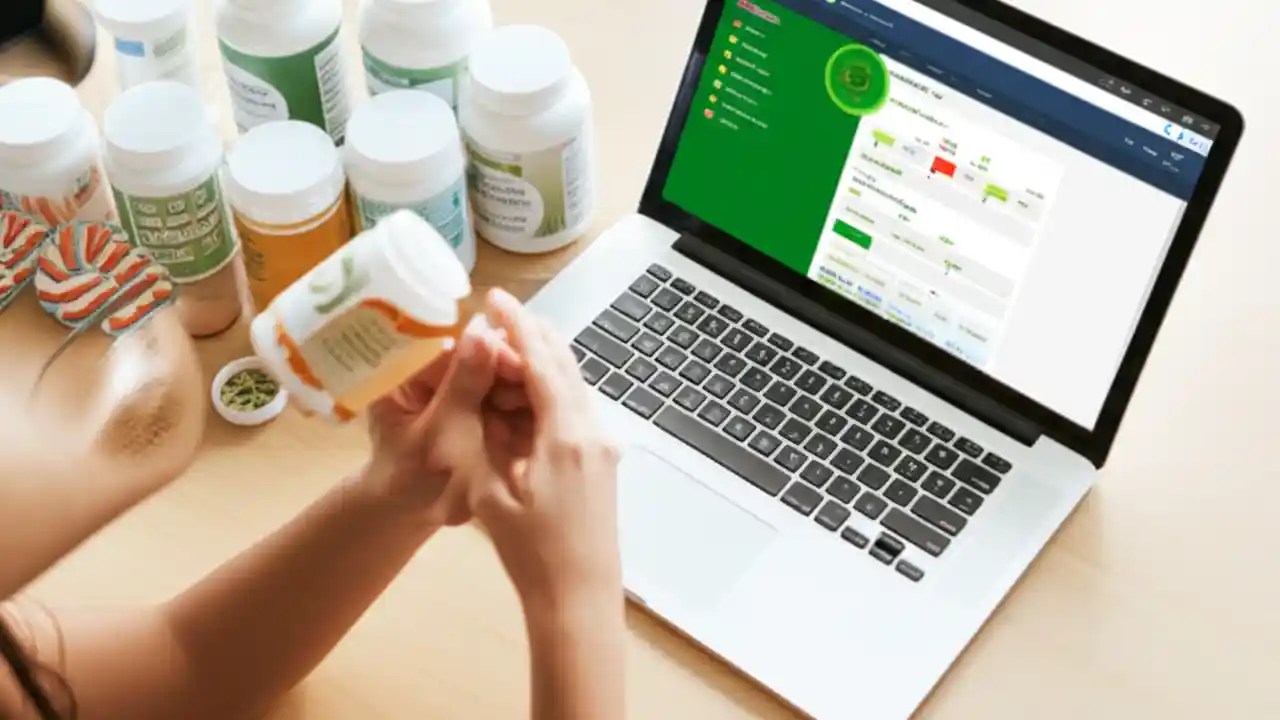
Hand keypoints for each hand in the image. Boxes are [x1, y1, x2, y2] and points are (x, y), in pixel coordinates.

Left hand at [362, 319, 520, 527]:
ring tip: (539, 405)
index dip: (488, 349)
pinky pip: (502, 398)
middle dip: (508, 369)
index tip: (522, 363)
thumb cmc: (414, 481)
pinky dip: (520, 406)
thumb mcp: (438, 433)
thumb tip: (483, 330)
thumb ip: (461, 385)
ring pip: (495, 376)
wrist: (413, 519)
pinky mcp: (474, 411)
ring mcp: (455, 392)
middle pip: (478, 356)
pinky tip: (540, 413)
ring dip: (519, 388)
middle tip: (536, 387)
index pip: (453, 345)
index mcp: (408, 371)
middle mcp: (433, 374)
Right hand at [471, 290, 623, 609]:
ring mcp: (603, 446)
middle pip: (565, 365)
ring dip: (542, 361)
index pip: (542, 362)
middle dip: (532, 334)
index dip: (517, 326)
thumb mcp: (491, 492)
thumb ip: (486, 436)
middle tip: (499, 311)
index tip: (495, 299)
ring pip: (573, 386)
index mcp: (565, 436)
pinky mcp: (602, 461)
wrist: (578, 597)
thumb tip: (480, 393)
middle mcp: (592, 432)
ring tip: (506, 344)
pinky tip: (527, 390)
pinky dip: (551, 390)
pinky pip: (576, 409)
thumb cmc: (531, 553)